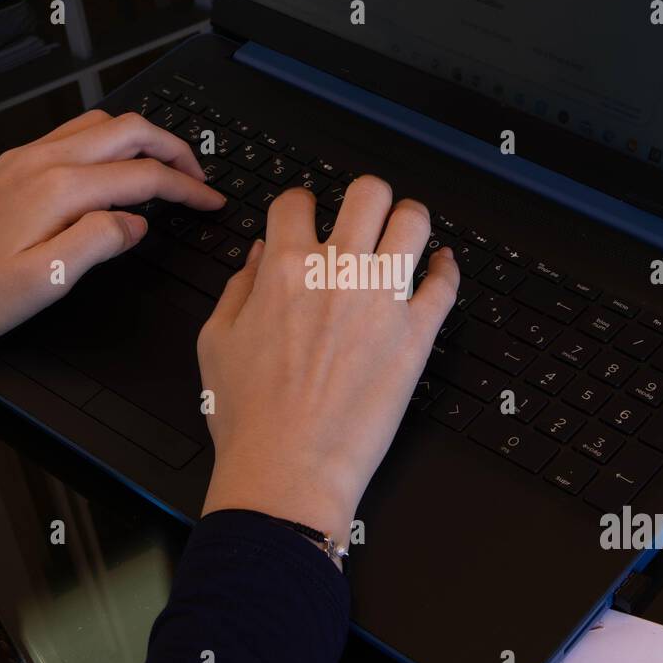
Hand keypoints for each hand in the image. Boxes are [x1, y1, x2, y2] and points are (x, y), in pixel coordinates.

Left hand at [0, 110, 224, 423]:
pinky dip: (111, 142)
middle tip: (200, 178)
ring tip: (166, 168)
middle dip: (174, 149)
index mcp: (59, 189)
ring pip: (100, 125)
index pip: (143, 176)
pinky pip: (74, 134)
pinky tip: (113, 169)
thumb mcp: (45, 282)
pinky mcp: (12, 168)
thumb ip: (99, 243)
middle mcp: (43, 162)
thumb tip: (135, 223)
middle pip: (127, 131)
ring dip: (142, 139)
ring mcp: (25, 160)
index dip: (187, 188)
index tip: (212, 203)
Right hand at [196, 176, 459, 545]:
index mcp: (285, 270)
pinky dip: (446, 267)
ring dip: (410, 219)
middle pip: (367, 193)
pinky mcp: (416, 335)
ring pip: (414, 223)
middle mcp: (338, 274)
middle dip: (366, 196)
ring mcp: (382, 301)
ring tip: (405, 230)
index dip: (300, 202)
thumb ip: (239, 288)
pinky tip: (440, 265)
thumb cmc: (249, 418)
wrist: (288, 469)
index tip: (305, 213)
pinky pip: (445, 283)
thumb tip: (259, 257)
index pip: (296, 201)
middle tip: (365, 214)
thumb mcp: (217, 341)